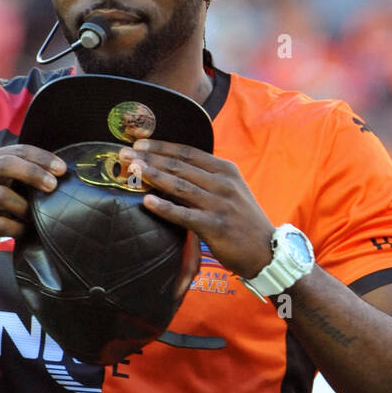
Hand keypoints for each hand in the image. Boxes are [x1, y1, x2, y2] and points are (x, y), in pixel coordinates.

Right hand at [0, 145, 66, 260]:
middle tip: (53, 185)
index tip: (62, 169)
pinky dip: (17, 228)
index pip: (18, 151)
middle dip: (32, 173)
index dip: (42, 158)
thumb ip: (25, 175)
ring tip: (34, 216)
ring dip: (25, 207)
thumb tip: (63, 174)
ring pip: (1, 195)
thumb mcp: (7, 185)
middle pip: (5, 164)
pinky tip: (23, 230)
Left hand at [117, 140, 273, 279]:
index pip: (188, 153)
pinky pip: (184, 215)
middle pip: (180, 166)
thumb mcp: (230, 191)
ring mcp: (219, 204)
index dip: (162, 146)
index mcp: (225, 170)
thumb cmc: (243, 221)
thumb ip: (207, 179)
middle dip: (150, 158)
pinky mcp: (215, 226)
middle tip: (125, 153)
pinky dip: (165, 208)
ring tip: (132, 170)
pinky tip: (147, 201)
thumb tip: (174, 171)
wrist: (266, 250)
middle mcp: (223, 183)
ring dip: (153, 176)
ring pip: (180, 186)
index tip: (139, 142)